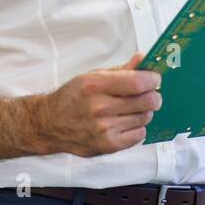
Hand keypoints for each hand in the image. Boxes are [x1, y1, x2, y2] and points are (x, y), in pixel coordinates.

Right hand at [32, 52, 161, 156]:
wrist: (50, 124)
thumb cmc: (72, 98)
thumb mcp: (92, 77)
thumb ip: (121, 70)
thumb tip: (143, 58)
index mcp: (95, 85)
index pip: (137, 83)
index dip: (152, 80)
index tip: (154, 79)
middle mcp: (99, 108)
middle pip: (146, 101)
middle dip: (153, 96)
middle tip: (149, 94)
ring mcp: (104, 129)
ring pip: (145, 118)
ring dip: (144, 112)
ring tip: (132, 109)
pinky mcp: (108, 145)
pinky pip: (139, 135)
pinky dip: (137, 127)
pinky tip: (126, 122)